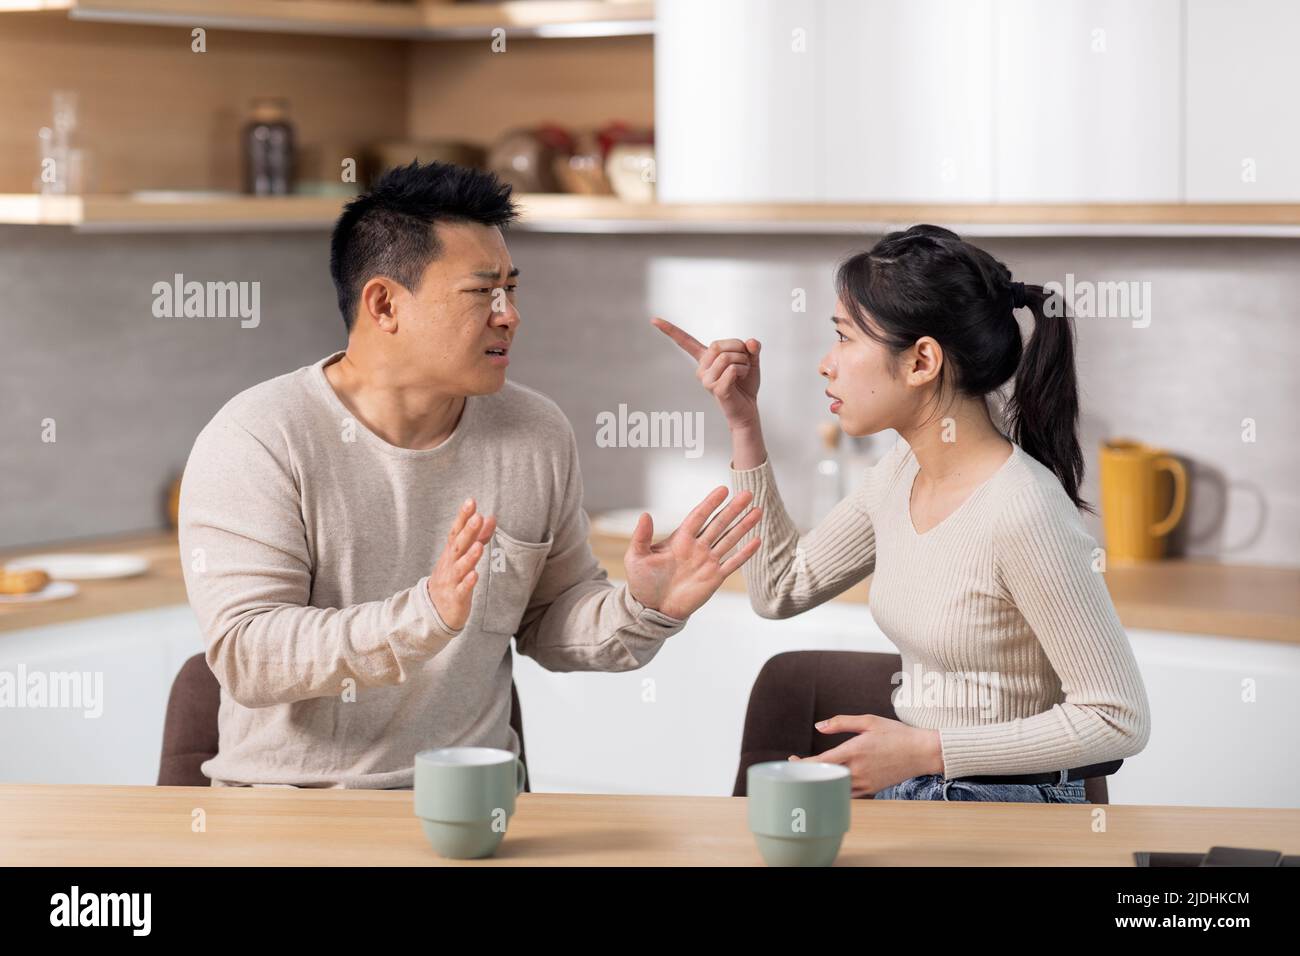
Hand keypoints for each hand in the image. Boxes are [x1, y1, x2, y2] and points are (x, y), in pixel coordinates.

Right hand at [427, 498, 496, 632]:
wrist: (434, 610)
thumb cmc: (452, 578)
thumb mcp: (463, 555)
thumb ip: (478, 536)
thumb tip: (490, 517)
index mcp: (451, 552)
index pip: (456, 531)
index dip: (463, 517)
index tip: (471, 501)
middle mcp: (450, 564)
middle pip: (458, 546)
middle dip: (467, 531)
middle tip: (477, 517)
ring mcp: (451, 580)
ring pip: (461, 567)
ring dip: (470, 556)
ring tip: (479, 545)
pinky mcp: (456, 597)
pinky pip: (462, 589)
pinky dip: (468, 582)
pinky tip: (475, 575)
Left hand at [624, 486, 761, 619]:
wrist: (652, 609)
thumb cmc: (642, 583)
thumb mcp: (636, 557)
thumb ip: (641, 536)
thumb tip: (645, 515)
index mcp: (679, 539)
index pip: (699, 516)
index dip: (711, 503)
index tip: (723, 489)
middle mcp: (697, 547)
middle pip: (719, 523)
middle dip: (733, 509)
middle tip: (748, 493)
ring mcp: (707, 562)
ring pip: (729, 539)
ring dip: (744, 526)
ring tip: (758, 511)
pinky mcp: (714, 578)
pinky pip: (733, 563)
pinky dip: (745, 553)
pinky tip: (757, 541)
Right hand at [652, 317, 761, 430]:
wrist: (748, 409)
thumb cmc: (745, 385)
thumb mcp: (751, 360)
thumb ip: (752, 348)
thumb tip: (751, 341)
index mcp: (705, 358)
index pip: (685, 342)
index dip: (670, 330)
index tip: (654, 320)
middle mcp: (701, 368)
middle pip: (718, 345)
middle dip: (739, 348)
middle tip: (745, 360)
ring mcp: (706, 380)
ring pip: (727, 357)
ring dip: (743, 362)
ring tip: (743, 373)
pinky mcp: (715, 389)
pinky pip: (731, 370)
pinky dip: (743, 371)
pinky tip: (740, 381)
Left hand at [789, 716, 943, 796]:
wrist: (922, 752)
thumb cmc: (896, 734)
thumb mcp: (868, 721)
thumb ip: (841, 722)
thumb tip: (818, 726)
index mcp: (854, 751)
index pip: (821, 762)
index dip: (803, 764)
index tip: (793, 761)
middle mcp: (857, 770)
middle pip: (824, 777)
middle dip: (808, 774)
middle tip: (796, 768)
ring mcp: (865, 783)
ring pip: (834, 789)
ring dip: (821, 782)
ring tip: (810, 775)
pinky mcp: (872, 790)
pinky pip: (848, 794)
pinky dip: (836, 789)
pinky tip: (831, 781)